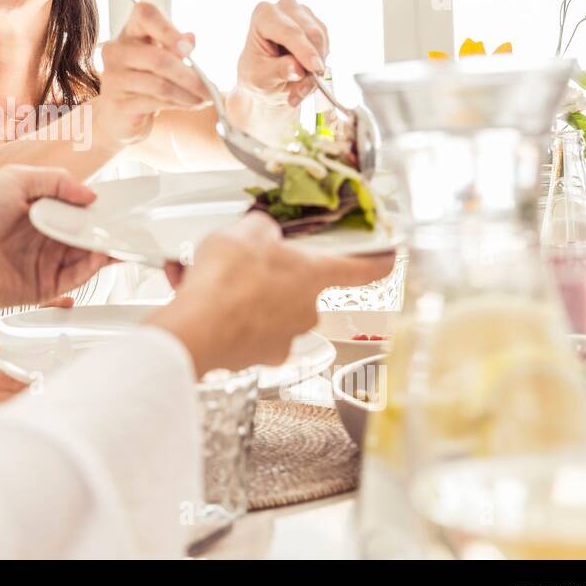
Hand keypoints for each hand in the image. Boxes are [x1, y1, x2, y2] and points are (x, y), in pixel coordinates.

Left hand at [0, 165, 112, 307]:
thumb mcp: (14, 178)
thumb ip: (56, 181)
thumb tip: (90, 194)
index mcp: (36, 210)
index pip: (75, 209)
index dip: (95, 207)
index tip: (117, 203)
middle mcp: (42, 237)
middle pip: (84, 234)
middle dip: (106, 229)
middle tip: (129, 223)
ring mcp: (44, 263)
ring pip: (85, 256)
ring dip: (104, 248)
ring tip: (122, 238)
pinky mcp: (43, 288)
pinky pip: (75, 277)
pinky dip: (92, 267)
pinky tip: (102, 255)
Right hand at [93, 2, 207, 145]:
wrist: (120, 114)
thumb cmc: (144, 79)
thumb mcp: (162, 57)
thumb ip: (176, 47)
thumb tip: (190, 38)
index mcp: (130, 31)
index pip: (145, 14)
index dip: (168, 29)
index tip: (188, 48)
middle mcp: (116, 51)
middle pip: (158, 59)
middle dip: (190, 76)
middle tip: (210, 87)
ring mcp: (113, 78)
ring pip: (160, 84)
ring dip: (188, 94)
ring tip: (204, 98)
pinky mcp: (118, 103)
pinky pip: (156, 102)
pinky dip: (179, 104)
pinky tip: (190, 105)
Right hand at [153, 213, 394, 375]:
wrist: (197, 328)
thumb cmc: (228, 281)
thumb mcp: (245, 231)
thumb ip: (262, 229)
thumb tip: (261, 234)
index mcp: (314, 276)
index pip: (363, 269)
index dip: (377, 260)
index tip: (388, 257)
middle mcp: (306, 311)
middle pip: (300, 287)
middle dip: (274, 274)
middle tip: (247, 261)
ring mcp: (283, 338)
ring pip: (268, 309)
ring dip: (243, 293)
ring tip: (209, 277)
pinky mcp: (255, 356)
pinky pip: (244, 329)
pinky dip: (224, 314)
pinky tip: (199, 297)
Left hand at [236, 0, 328, 107]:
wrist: (265, 78)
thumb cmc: (257, 74)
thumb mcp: (260, 80)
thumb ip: (278, 72)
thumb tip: (296, 68)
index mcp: (263, 15)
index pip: (289, 31)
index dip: (304, 50)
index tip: (315, 69)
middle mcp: (285, 8)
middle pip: (311, 33)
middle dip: (312, 63)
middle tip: (304, 89)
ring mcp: (303, 14)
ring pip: (321, 41)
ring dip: (315, 68)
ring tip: (299, 87)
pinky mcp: (317, 25)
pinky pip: (326, 46)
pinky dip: (319, 64)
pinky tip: (305, 75)